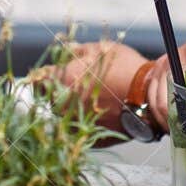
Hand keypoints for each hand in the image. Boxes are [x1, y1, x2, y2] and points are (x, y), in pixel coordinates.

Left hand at [34, 40, 149, 127]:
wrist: (148, 98)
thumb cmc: (123, 69)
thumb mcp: (99, 49)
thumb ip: (77, 50)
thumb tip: (66, 50)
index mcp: (62, 81)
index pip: (37, 79)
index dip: (43, 74)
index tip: (50, 73)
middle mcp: (63, 105)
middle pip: (48, 98)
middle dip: (56, 89)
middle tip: (74, 83)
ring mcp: (76, 123)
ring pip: (63, 114)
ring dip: (70, 105)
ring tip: (90, 97)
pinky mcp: (89, 137)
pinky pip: (81, 127)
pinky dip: (86, 119)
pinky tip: (100, 110)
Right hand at [143, 18, 185, 131]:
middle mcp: (180, 53)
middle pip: (168, 89)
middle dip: (176, 113)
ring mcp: (169, 59)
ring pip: (156, 91)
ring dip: (164, 113)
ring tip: (179, 132)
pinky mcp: (164, 66)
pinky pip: (152, 89)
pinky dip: (158, 107)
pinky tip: (169, 123)